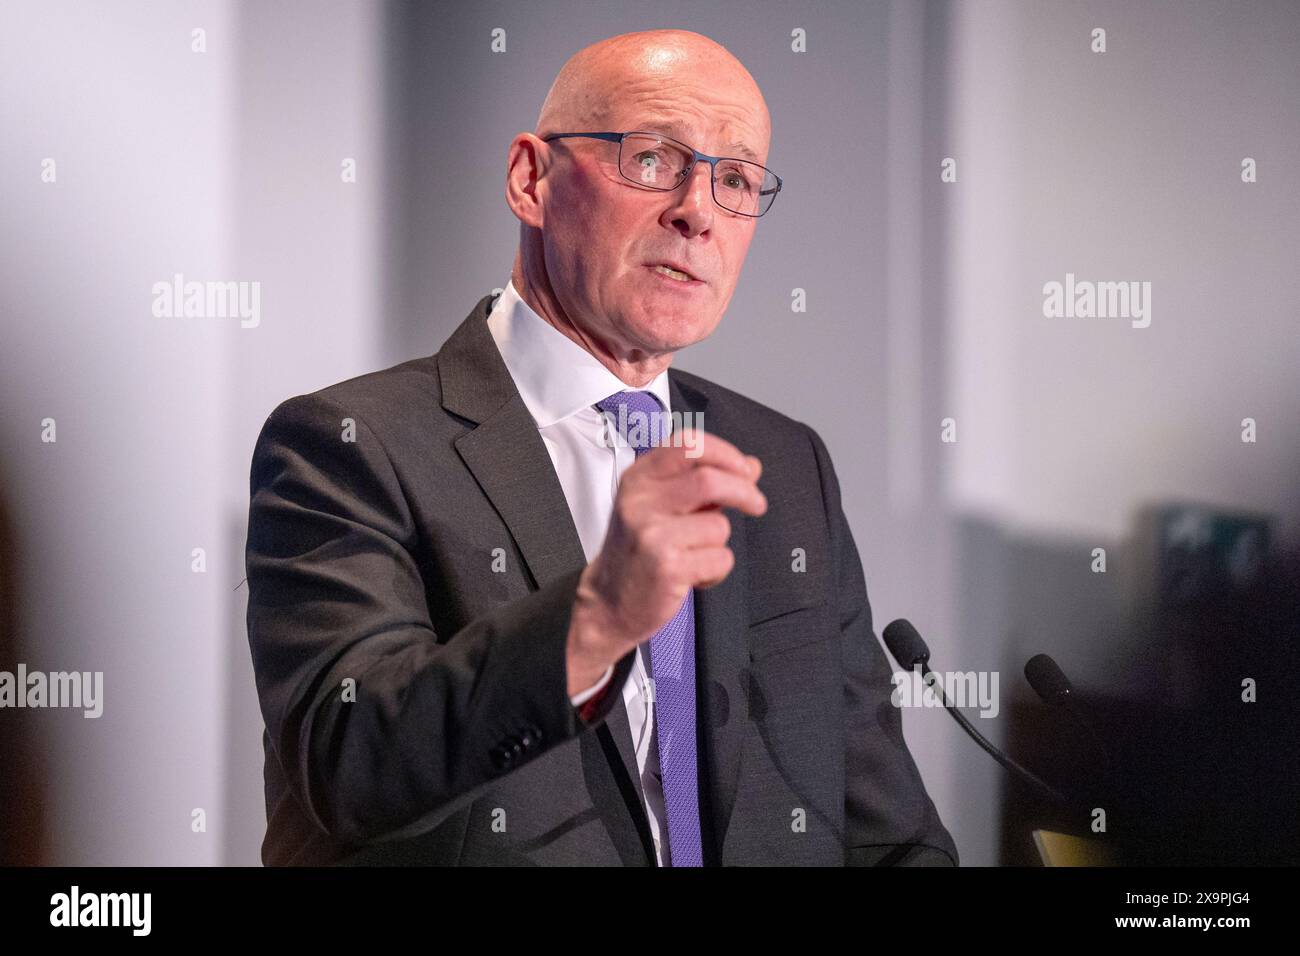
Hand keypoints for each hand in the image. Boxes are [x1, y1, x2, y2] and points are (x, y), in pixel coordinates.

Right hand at [565, 428, 765, 694]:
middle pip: (709, 480)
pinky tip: (693, 575)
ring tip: (696, 555)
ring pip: (719, 525)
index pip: (687, 444)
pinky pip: (720, 559)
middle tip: (756, 504)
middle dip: (744, 492)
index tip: (744, 470)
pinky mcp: (667, 566)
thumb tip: (751, 466)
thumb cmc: (637, 552)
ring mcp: (651, 534)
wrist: (608, 603)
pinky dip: (716, 571)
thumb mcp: (661, 507)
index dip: (724, 453)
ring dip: (720, 544)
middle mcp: (640, 501)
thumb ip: (704, 482)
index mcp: (638, 478)